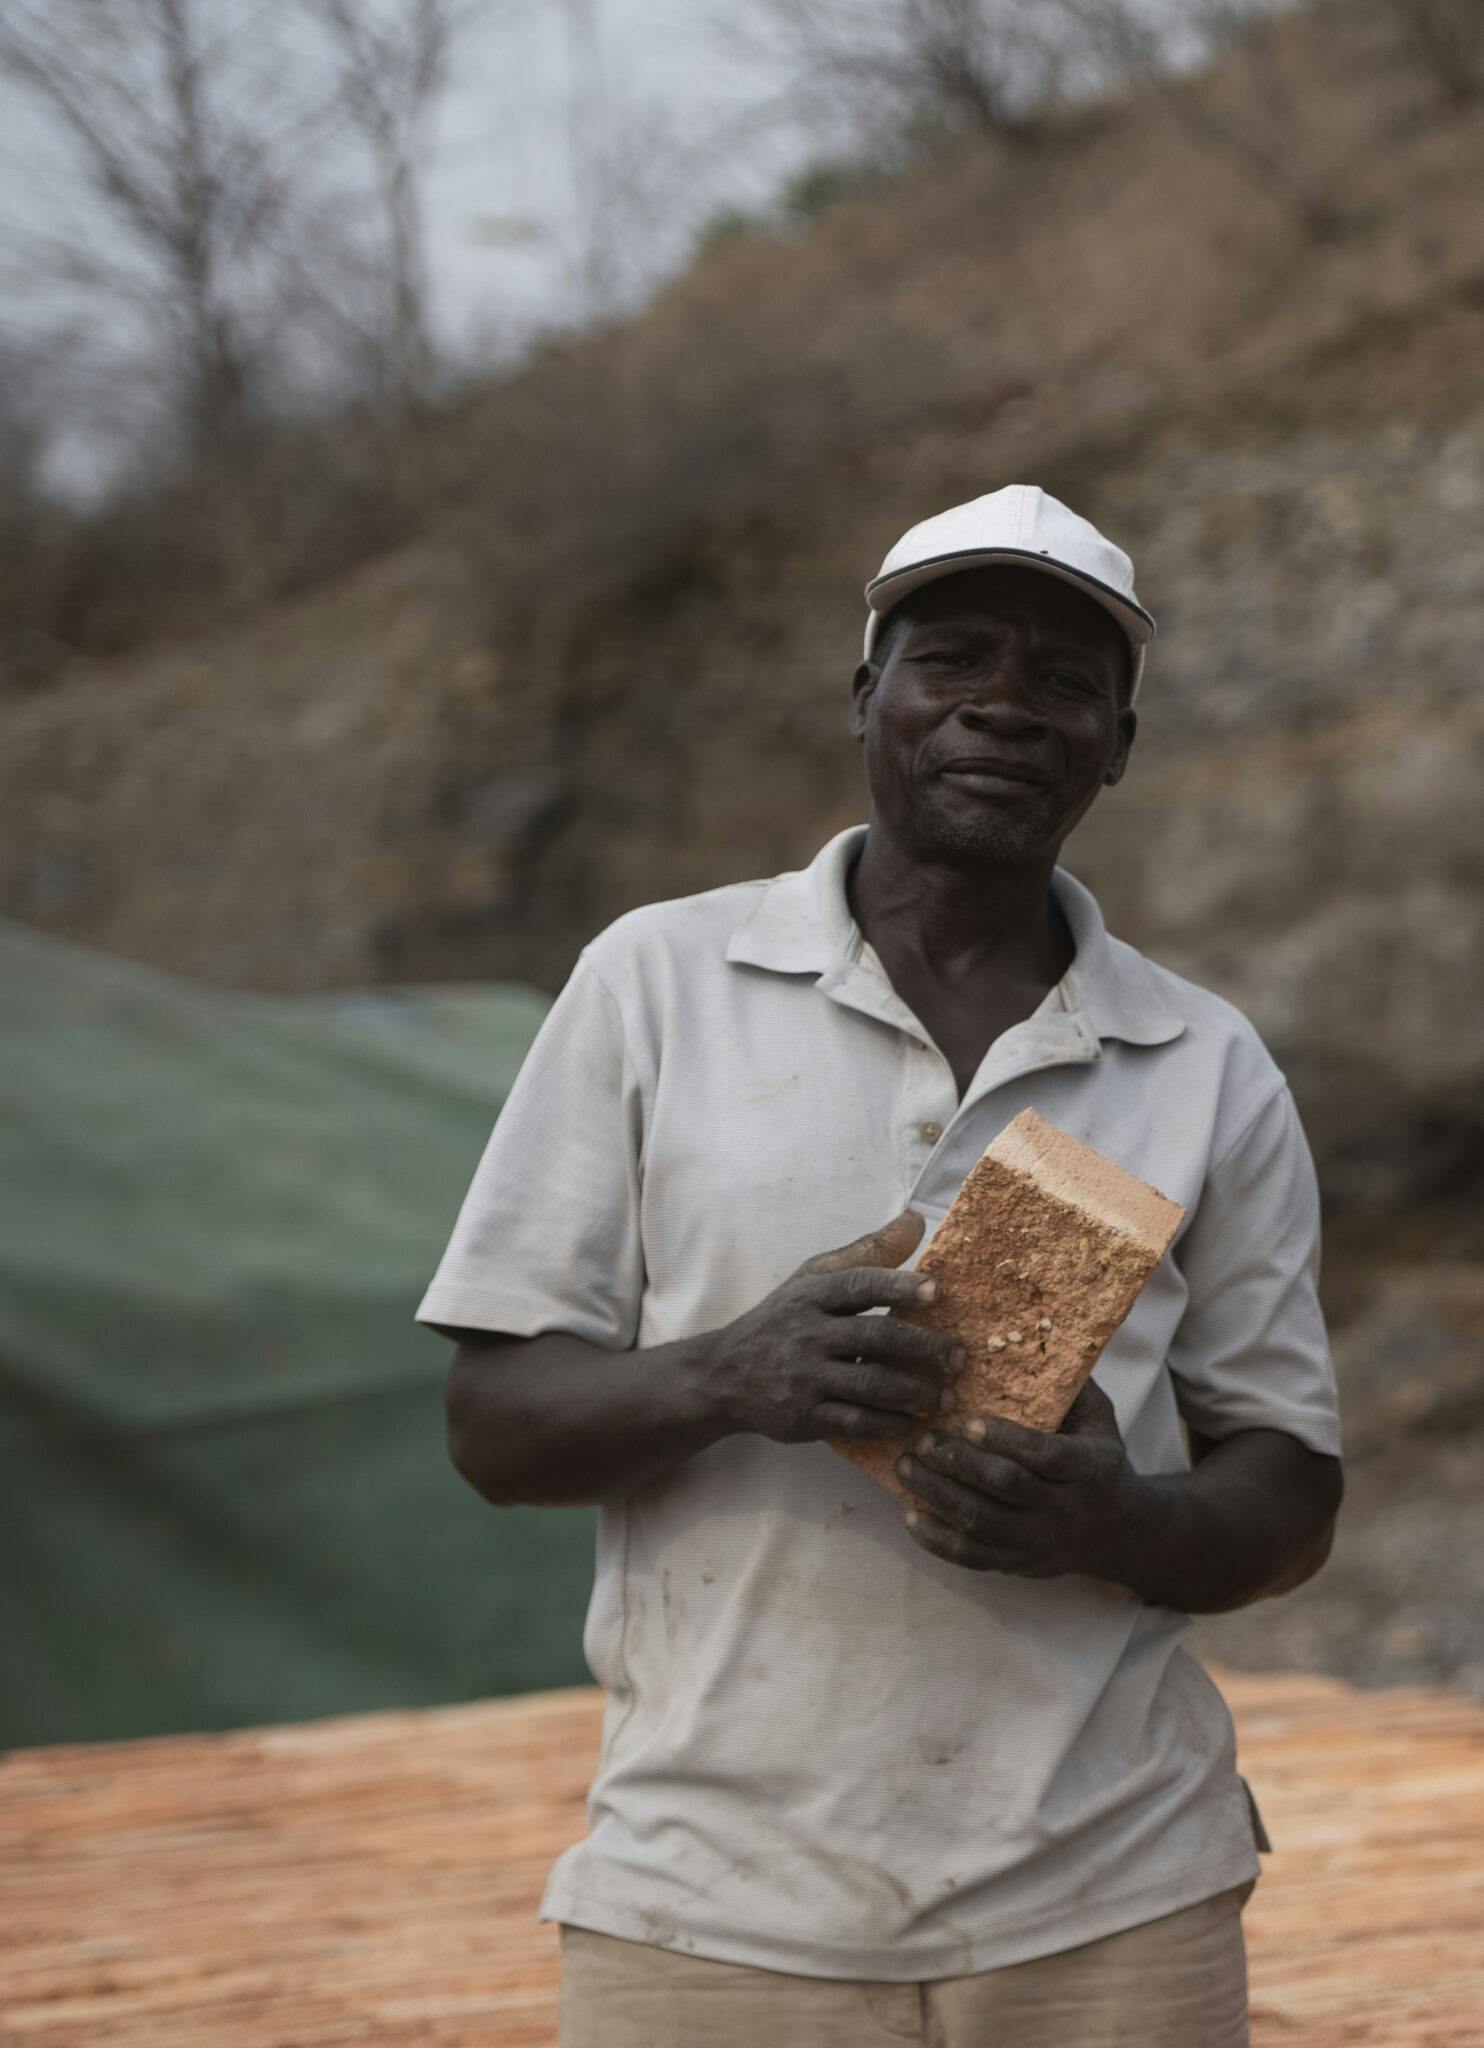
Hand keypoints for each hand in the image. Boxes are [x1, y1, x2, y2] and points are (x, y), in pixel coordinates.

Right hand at [698, 1210, 965, 1445]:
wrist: (723, 1374)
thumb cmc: (783, 1319)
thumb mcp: (814, 1278)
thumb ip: (867, 1251)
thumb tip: (917, 1219)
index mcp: (813, 1296)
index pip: (859, 1285)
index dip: (899, 1286)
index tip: (936, 1291)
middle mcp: (808, 1334)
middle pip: (874, 1337)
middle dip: (924, 1347)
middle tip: (959, 1357)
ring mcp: (805, 1378)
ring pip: (870, 1384)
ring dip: (915, 1392)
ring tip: (947, 1395)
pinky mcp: (804, 1417)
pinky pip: (854, 1422)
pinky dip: (888, 1424)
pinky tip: (913, 1422)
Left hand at [894, 1378, 1142, 1581]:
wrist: (1119, 1532)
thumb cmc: (1098, 1460)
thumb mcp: (1100, 1420)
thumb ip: (1073, 1386)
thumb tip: (1037, 1337)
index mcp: (1090, 1469)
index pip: (1047, 1456)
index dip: (1007, 1439)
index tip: (969, 1422)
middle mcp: (1065, 1510)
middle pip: (1007, 1487)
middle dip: (960, 1462)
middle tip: (923, 1440)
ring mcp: (1039, 1543)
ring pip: (982, 1521)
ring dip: (938, 1494)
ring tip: (906, 1466)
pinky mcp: (1018, 1564)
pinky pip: (972, 1557)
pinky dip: (937, 1539)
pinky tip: (910, 1515)